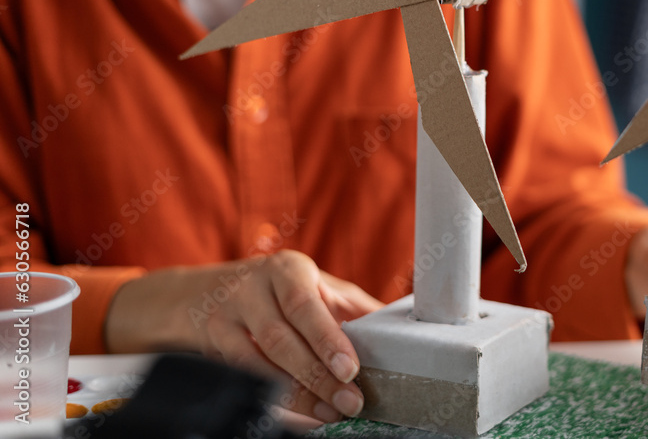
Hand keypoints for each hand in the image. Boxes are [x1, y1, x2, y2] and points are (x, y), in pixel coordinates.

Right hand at [105, 250, 383, 422]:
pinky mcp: (210, 346)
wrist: (209, 291)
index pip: (305, 305)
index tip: (351, 370)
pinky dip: (268, 399)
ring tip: (327, 413)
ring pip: (255, 363)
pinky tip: (294, 414)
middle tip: (349, 402)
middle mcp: (252, 289)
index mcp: (287, 270)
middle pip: (281, 339)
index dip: (328, 339)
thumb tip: (401, 332)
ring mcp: (226, 318)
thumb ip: (354, 308)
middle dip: (317, 376)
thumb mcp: (317, 287)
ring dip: (294, 395)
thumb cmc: (281, 290)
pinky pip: (238, 377)